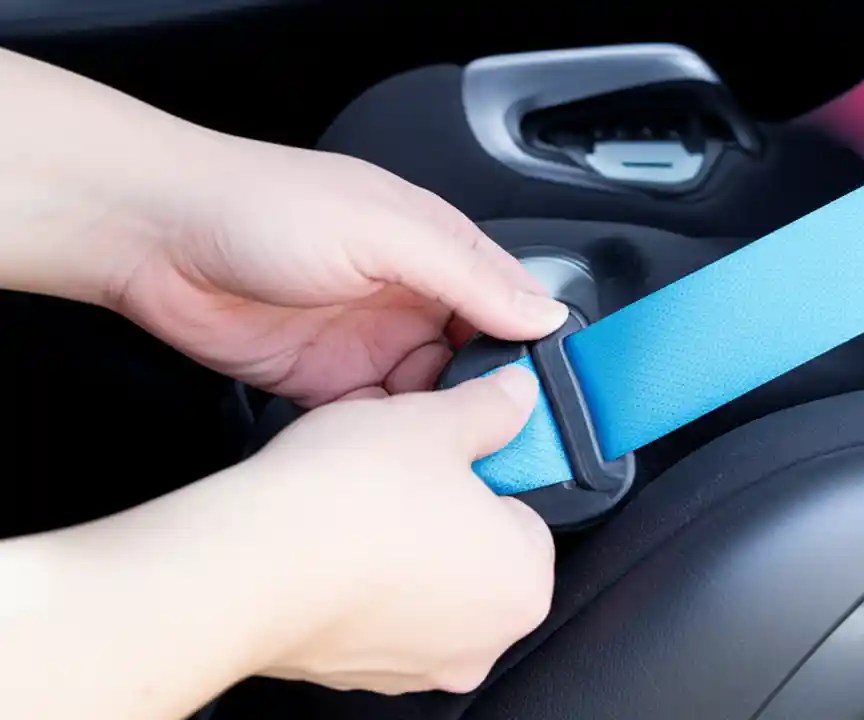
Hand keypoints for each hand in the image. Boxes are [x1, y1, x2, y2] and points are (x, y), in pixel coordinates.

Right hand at [0, 365, 554, 719]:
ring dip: (401, 542)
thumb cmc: (351, 500)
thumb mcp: (438, 421)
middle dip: (444, 508)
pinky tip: (330, 539)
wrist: (245, 565)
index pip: (528, 513)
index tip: (456, 449)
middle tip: (405, 467)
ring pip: (424, 585)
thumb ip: (492, 406)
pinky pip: (373, 612)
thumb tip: (516, 394)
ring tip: (360, 498)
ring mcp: (415, 667)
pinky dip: (359, 579)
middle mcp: (481, 642)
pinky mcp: (352, 672)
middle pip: (479, 554)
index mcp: (523, 586)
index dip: (488, 471)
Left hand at [108, 138, 565, 405]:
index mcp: (436, 251)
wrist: (154, 235)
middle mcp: (408, 298)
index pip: (510, 305)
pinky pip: (374, 423)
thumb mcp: (385, 230)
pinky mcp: (324, 382)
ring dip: (439, 425)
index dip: (535, 348)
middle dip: (492, 399)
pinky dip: (386, 441)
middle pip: (476, 362)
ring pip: (429, 400)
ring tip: (449, 450)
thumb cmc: (262, 205)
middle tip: (507, 436)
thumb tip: (541, 312)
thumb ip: (467, 274)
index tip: (554, 393)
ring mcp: (367, 343)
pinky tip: (392, 451)